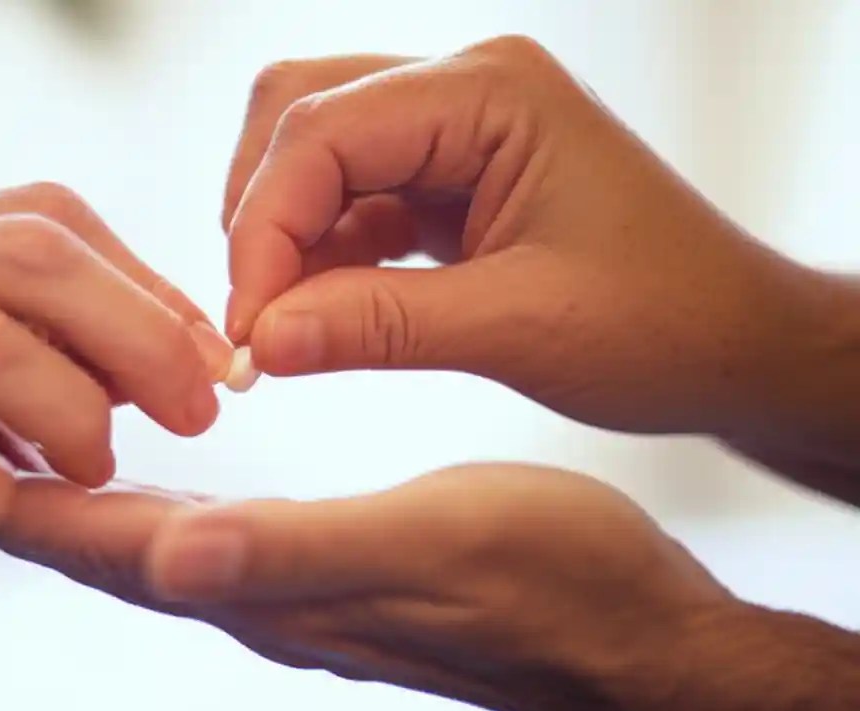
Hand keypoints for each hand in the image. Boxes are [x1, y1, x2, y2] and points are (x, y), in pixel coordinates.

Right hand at [0, 183, 231, 666]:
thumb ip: (7, 341)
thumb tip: (157, 360)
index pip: (45, 215)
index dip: (147, 282)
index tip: (204, 353)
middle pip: (33, 261)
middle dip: (144, 335)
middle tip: (198, 408)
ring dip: (78, 416)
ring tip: (95, 467)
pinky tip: (1, 510)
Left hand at [0, 465, 859, 710]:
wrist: (630, 643)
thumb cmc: (552, 582)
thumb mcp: (435, 544)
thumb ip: (301, 552)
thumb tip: (172, 555)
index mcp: (272, 589)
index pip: (115, 551)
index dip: (24, 513)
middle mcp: (266, 599)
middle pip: (111, 557)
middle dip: (24, 510)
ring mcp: (297, 594)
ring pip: (152, 550)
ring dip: (79, 509)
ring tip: (15, 460)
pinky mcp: (331, 578)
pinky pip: (209, 543)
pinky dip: (154, 509)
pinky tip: (148, 485)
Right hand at [221, 39, 859, 498]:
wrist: (736, 346)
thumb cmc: (665, 322)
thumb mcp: (518, 328)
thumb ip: (377, 325)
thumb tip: (261, 342)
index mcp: (492, 91)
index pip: (324, 132)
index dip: (264, 229)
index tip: (249, 330)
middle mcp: (465, 88)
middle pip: (300, 113)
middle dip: (260, 214)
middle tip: (257, 320)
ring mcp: (454, 130)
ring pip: (313, 150)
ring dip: (282, 232)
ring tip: (285, 322)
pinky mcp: (447, 178)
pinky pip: (349, 197)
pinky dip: (318, 252)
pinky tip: (322, 309)